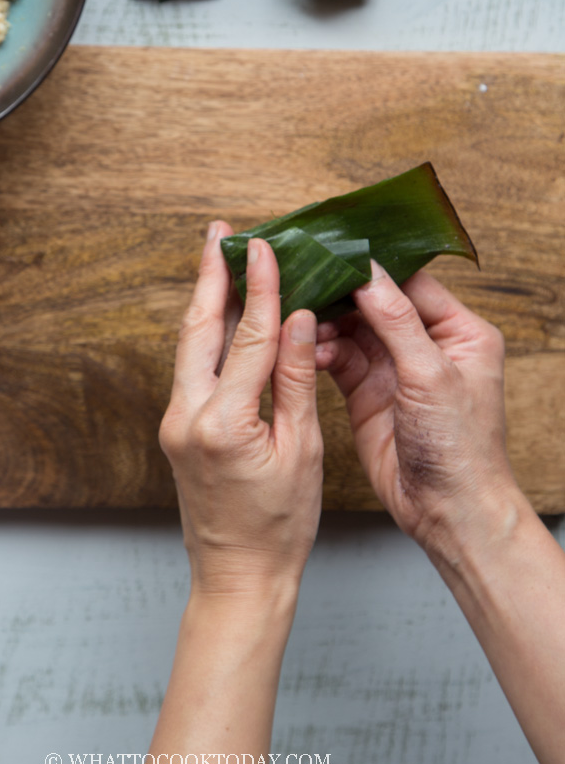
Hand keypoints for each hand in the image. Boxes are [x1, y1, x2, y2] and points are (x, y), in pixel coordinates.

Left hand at [160, 223, 323, 599]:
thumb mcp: (301, 451)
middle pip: (199, 328)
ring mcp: (175, 423)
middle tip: (221, 233)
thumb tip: (297, 320)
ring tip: (221, 260)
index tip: (264, 245)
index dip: (261, 288)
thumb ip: (294, 380)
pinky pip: (192, 368)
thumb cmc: (279, 527)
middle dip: (211, 276)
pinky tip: (222, 314)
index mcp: (223, 423)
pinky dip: (208, 334)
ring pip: (190, 345)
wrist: (238, 579)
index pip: (248, 338)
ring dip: (206, 300)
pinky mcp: (177, 430)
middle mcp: (186, 417)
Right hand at [316, 262, 519, 556]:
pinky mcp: (367, 392)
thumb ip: (398, 322)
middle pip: (375, 302)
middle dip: (341, 295)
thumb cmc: (460, 447)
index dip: (373, 270)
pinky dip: (320, 352)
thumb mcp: (431, 375)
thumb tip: (368, 274)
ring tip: (302, 323)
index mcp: (460, 332)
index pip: (411, 283)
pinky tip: (308, 352)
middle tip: (305, 281)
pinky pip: (338, 358)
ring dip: (326, 324)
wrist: (447, 510)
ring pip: (352, 328)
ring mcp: (395, 368)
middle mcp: (427, 345)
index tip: (334, 254)